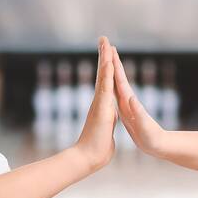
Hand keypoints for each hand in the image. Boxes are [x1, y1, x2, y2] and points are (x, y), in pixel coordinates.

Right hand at [72, 36, 116, 171]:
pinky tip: (109, 62)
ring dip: (105, 58)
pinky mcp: (101, 108)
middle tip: (104, 39)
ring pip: (104, 76)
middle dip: (104, 56)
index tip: (108, 53)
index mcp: (105, 106)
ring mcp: (100, 103)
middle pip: (103, 74)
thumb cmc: (97, 150)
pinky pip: (105, 87)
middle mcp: (101, 101)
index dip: (108, 67)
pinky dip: (107, 73)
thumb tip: (103, 122)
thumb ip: (106, 124)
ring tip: (106, 43)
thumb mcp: (106, 133)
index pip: (107, 82)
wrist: (89, 159)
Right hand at [111, 47, 165, 154]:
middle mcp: (128, 100)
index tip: (110, 49)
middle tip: (106, 45)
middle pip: (118, 77)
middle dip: (112, 61)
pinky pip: (116, 95)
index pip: (120, 80)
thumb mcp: (144, 126)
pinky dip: (112, 87)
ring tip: (107, 60)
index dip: (115, 65)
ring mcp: (127, 105)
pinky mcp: (126, 112)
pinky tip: (110, 85)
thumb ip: (138, 112)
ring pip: (117, 84)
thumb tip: (131, 98)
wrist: (159, 145)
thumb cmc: (152, 138)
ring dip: (112, 72)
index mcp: (129, 102)